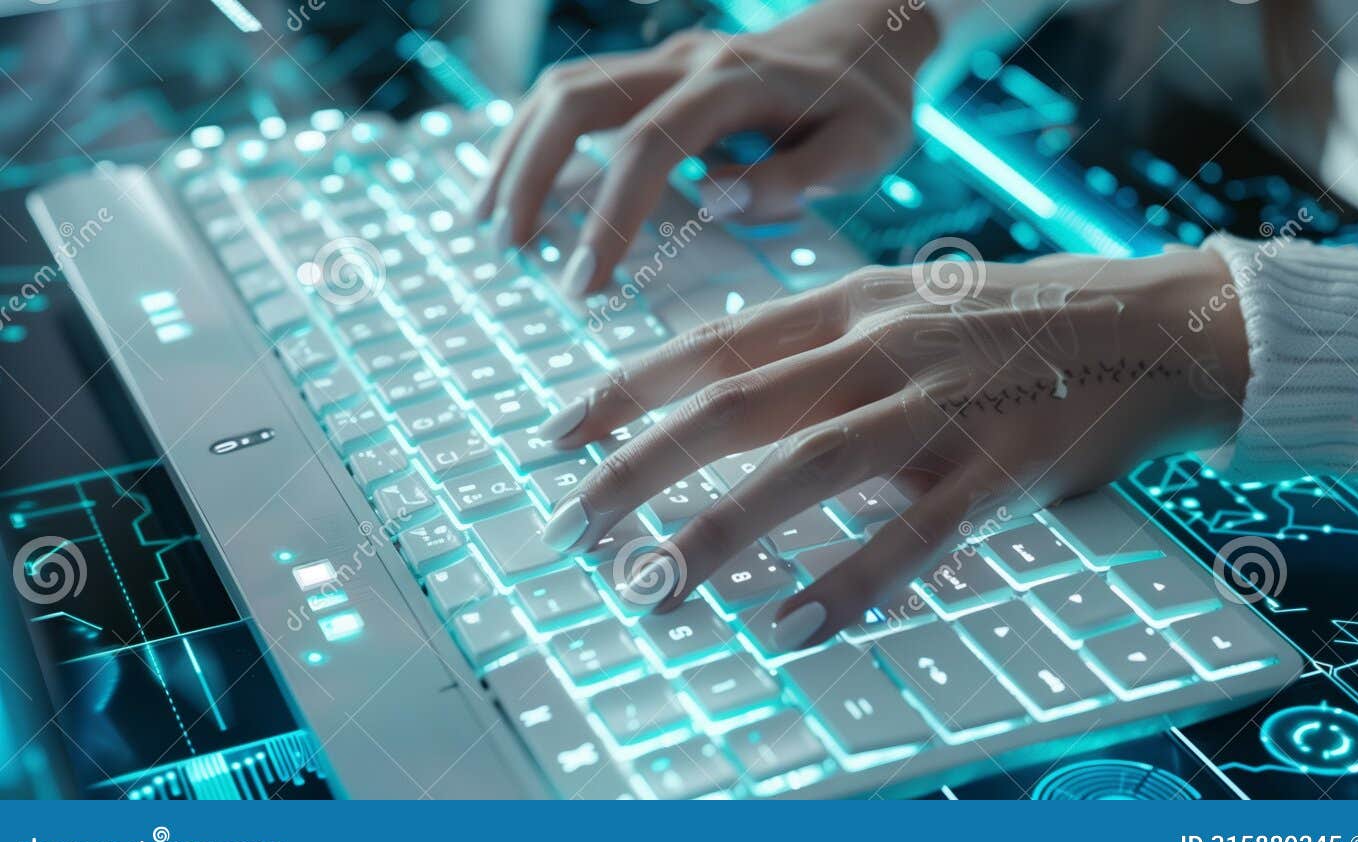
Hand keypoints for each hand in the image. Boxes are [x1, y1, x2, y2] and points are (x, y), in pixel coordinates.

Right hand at [473, 0, 938, 301]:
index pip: (651, 144)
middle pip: (577, 98)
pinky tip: (513, 189)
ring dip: (516, 153)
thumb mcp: (864, 147)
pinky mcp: (653, 73)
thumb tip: (714, 199)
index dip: (611, 214)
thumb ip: (798, 175)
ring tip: (489, 224)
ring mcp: (664, 60)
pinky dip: (533, 139)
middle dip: (530, 175)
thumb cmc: (867, 106)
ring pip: (562, 88)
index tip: (585, 284)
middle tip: (509, 253)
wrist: (865, 39)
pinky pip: (575, 95)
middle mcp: (687, 60)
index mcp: (736, 83)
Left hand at [536, 249, 1249, 649]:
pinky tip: (795, 624)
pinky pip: (916, 533)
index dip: (625, 389)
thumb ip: (818, 347)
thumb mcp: (904, 306)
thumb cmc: (1009, 327)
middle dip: (636, 467)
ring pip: (806, 465)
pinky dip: (853, 580)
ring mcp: (942, 404)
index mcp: (849, 305)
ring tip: (652, 585)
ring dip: (718, 529)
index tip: (555, 435)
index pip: (712, 345)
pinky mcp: (1002, 465)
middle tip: (569, 526)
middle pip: (734, 407)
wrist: (1150, 324)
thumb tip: (717, 398)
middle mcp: (882, 345)